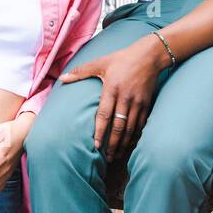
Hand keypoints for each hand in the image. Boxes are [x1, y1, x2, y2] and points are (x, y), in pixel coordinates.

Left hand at [59, 35, 166, 161]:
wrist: (150, 55)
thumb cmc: (122, 59)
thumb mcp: (100, 62)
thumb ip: (81, 72)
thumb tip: (62, 78)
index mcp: (112, 88)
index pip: (105, 114)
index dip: (100, 131)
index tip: (96, 145)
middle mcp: (125, 97)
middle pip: (119, 126)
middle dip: (112, 143)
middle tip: (106, 157)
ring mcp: (137, 102)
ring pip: (131, 128)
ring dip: (124, 144)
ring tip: (116, 155)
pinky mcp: (146, 104)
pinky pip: (141, 124)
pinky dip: (135, 136)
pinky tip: (129, 145)